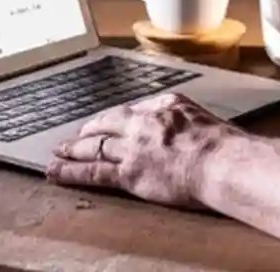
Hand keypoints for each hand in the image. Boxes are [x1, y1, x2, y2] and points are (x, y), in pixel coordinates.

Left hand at [46, 92, 237, 208]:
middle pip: (107, 124)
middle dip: (89, 131)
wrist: (220, 161)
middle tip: (75, 137)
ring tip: (58, 153)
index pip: (130, 112)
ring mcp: (132, 148)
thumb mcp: (198, 114)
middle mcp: (142, 123)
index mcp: (161, 105)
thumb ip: (178, 114)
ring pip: (95, 147)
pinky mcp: (129, 173)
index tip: (106, 124)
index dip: (114, 120)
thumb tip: (173, 119)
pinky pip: (94, 172)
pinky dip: (72, 171)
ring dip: (73, 150)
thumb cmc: (221, 144)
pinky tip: (57, 171)